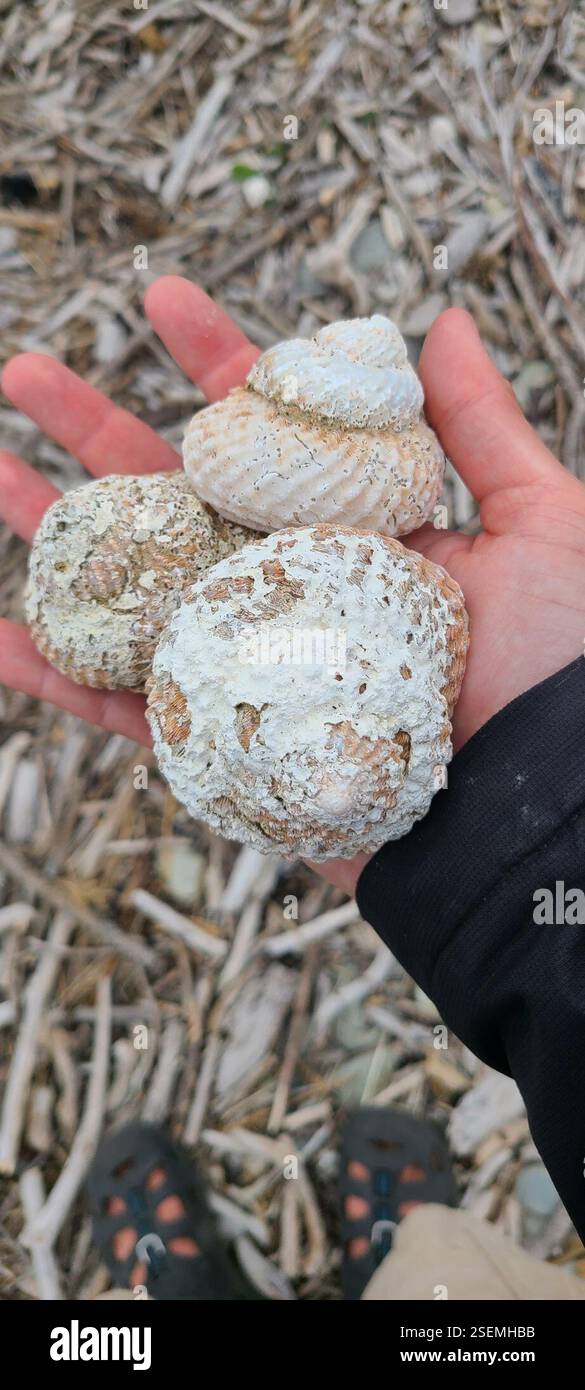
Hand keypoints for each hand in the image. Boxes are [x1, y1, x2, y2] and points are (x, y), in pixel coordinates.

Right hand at [2, 286, 583, 895]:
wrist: (540, 806)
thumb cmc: (560, 671)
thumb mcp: (542, 524)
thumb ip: (482, 428)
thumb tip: (445, 321)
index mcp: (353, 528)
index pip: (267, 431)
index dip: (210, 360)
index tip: (161, 298)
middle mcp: (289, 585)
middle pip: (172, 496)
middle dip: (94, 428)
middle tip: (23, 374)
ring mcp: (248, 659)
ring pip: (130, 589)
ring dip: (53, 533)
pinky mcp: (225, 738)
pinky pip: (123, 705)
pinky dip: (56, 674)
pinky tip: (1, 631)